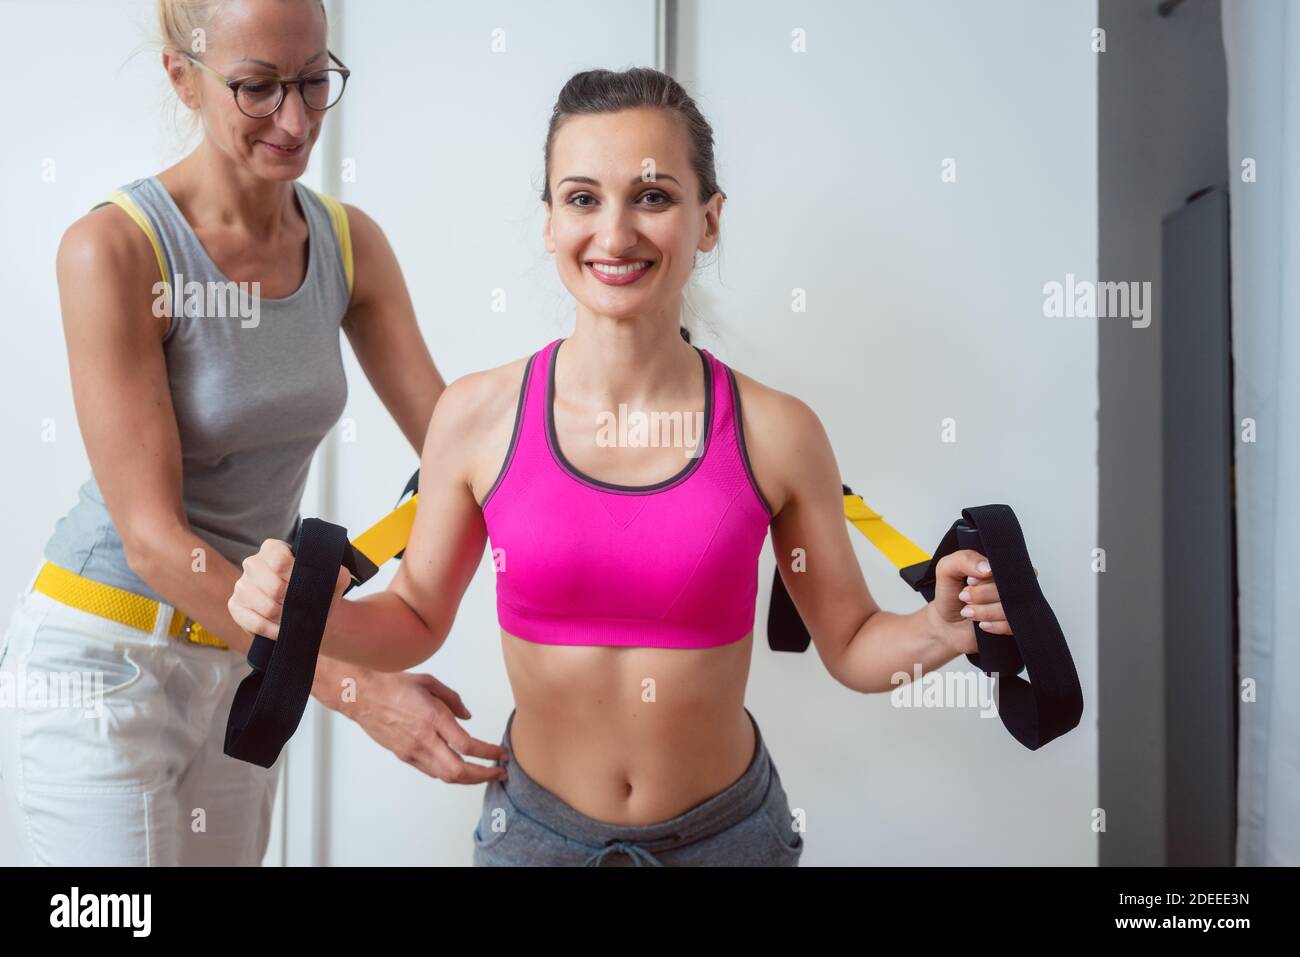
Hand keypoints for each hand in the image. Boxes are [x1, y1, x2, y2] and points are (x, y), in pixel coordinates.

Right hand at [227, 537, 351, 640]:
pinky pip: (255, 623)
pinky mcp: (235, 606)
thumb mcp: (330, 584)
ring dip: (285, 618)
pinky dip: (274, 630)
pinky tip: (283, 630)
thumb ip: (338, 576)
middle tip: (302, 607)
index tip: (307, 587)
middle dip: (292, 601)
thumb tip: (340, 572)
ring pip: (265, 606)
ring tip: (294, 618)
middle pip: (273, 586)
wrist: (304, 616)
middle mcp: (253, 563)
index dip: (295, 576)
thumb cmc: (315, 594)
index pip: (279, 559)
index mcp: (273, 549)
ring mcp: (241, 585)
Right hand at [323, 666, 509, 783]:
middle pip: (459, 770)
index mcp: (433, 717)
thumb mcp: (430, 682)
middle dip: (484, 775)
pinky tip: (460, 769)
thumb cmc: (392, 684)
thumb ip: (453, 700)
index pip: (467, 745)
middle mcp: (424, 738)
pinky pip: (432, 771)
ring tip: (485, 774)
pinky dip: (450, 773)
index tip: (502, 753)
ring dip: (469, 779)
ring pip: (446, 776)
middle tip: (499, 772)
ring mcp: (412, 751)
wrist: (361, 696)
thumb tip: (467, 717)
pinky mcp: (404, 756)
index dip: (489, 753)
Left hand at [925, 550, 1037, 655]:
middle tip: (964, 596)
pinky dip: (994, 625)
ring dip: (985, 611)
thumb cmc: (950, 595)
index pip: (1006, 567)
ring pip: (1011, 608)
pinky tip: (982, 624)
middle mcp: (1010, 585)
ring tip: (967, 611)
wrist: (947, 624)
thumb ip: (964, 560)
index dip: (987, 577)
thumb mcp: (947, 570)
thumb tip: (988, 568)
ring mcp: (1014, 606)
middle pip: (1010, 588)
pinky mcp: (1014, 624)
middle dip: (982, 594)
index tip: (970, 581)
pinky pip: (1013, 625)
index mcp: (999, 568)